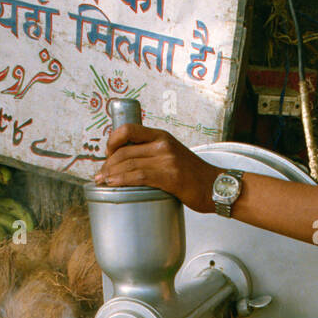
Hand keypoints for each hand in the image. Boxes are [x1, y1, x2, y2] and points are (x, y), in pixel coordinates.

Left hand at [95, 124, 215, 212]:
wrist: (216, 187)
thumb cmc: (194, 176)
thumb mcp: (174, 155)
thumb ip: (155, 154)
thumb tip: (130, 163)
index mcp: (162, 136)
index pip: (128, 130)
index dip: (112, 141)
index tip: (107, 154)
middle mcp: (163, 144)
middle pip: (124, 150)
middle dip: (108, 163)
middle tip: (101, 174)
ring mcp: (166, 160)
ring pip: (128, 163)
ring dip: (111, 173)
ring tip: (103, 181)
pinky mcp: (170, 177)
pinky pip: (139, 176)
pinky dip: (122, 180)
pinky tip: (114, 184)